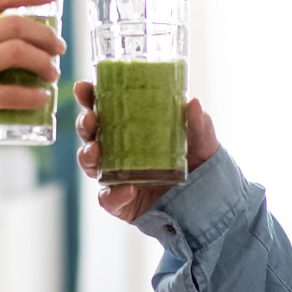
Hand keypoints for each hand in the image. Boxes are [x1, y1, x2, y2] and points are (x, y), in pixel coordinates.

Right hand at [74, 81, 220, 222]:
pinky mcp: (120, 202)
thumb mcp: (203, 143)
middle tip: (90, 118)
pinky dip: (113, 195)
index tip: (84, 87)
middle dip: (85, 123)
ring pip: (90, 164)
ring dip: (87, 155)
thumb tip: (193, 103)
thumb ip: (200, 126)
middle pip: (91, 133)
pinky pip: (109, 198)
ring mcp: (117, 176)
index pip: (106, 108)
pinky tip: (127, 190)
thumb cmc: (199, 165)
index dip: (91, 97)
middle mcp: (119, 150)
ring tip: (95, 150)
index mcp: (132, 128)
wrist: (207, 203)